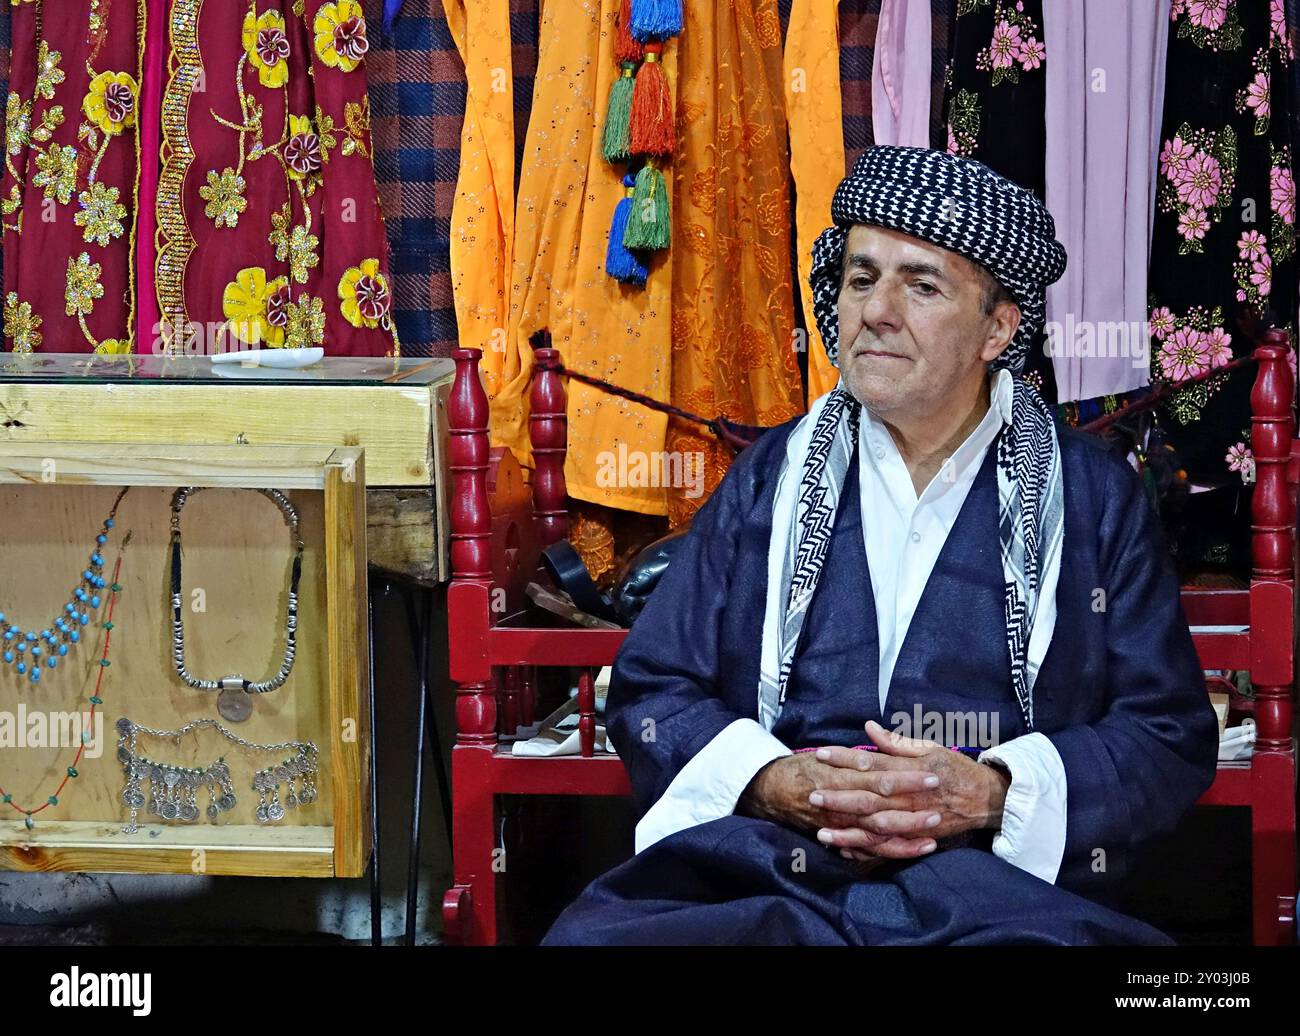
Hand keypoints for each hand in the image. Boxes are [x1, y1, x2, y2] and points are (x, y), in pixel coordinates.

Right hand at [736, 740, 947, 859]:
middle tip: (940, 807)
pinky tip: (912, 849)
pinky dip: (888, 850)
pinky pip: (867, 848)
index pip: (881, 776)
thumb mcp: (826, 755)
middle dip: (912, 809)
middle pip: (883, 807)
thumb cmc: (800, 769)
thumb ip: (854, 751)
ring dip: (905, 834)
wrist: (769, 791)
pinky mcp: (840, 837)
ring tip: (933, 835)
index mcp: (842, 776)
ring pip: (877, 832)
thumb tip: (874, 732)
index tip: (933, 774)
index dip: (908, 777)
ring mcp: (841, 823)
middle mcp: (842, 802)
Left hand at [811, 720, 1010, 861]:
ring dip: (848, 830)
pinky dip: (867, 850)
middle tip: (812, 794)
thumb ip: (896, 742)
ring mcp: (913, 819)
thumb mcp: (929, 748)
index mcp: (909, 770)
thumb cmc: (955, 769)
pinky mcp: (917, 836)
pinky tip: (846, 851)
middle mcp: (908, 796)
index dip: (844, 758)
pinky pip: (889, 846)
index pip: (871, 762)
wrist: (986, 799)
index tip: (821, 755)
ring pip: (875, 827)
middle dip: (839, 797)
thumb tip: (869, 727)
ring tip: (821, 831)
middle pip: (868, 797)